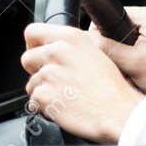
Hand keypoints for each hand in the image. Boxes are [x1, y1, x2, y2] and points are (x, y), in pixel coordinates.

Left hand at [21, 23, 145, 143]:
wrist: (119, 113)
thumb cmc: (113, 89)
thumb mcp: (96, 54)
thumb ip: (71, 47)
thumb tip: (52, 49)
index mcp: (71, 38)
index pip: (32, 32)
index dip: (34, 46)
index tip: (42, 56)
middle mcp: (58, 51)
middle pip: (27, 58)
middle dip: (37, 71)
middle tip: (58, 81)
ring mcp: (49, 73)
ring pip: (31, 82)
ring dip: (44, 92)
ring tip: (67, 97)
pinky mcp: (43, 95)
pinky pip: (33, 101)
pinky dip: (45, 107)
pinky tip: (64, 107)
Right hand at [88, 5, 145, 110]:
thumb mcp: (135, 63)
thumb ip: (109, 49)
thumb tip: (85, 40)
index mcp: (145, 16)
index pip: (106, 17)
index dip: (98, 34)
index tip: (100, 51)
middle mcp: (144, 22)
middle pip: (109, 31)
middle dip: (107, 50)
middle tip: (117, 66)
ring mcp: (143, 36)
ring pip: (114, 45)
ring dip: (115, 60)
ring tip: (125, 72)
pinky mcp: (142, 49)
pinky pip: (121, 54)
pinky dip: (121, 65)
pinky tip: (128, 75)